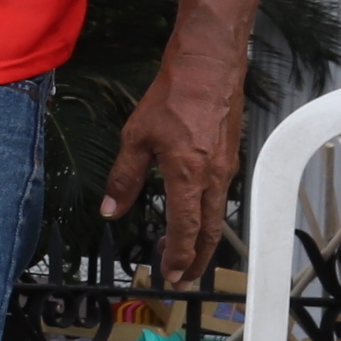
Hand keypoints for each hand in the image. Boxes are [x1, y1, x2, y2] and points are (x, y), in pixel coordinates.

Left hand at [99, 0, 269, 283]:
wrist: (209, 63)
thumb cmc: (176, 94)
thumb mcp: (137, 137)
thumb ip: (124, 176)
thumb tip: (111, 207)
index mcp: (190, 176)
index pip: (185, 230)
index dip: (177, 257)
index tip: (170, 275)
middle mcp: (214, 177)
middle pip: (208, 232)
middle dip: (196, 259)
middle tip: (183, 278)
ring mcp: (226, 167)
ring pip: (216, 215)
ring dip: (202, 239)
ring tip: (187, 254)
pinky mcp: (229, 154)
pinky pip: (220, 195)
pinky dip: (208, 214)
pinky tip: (195, 215)